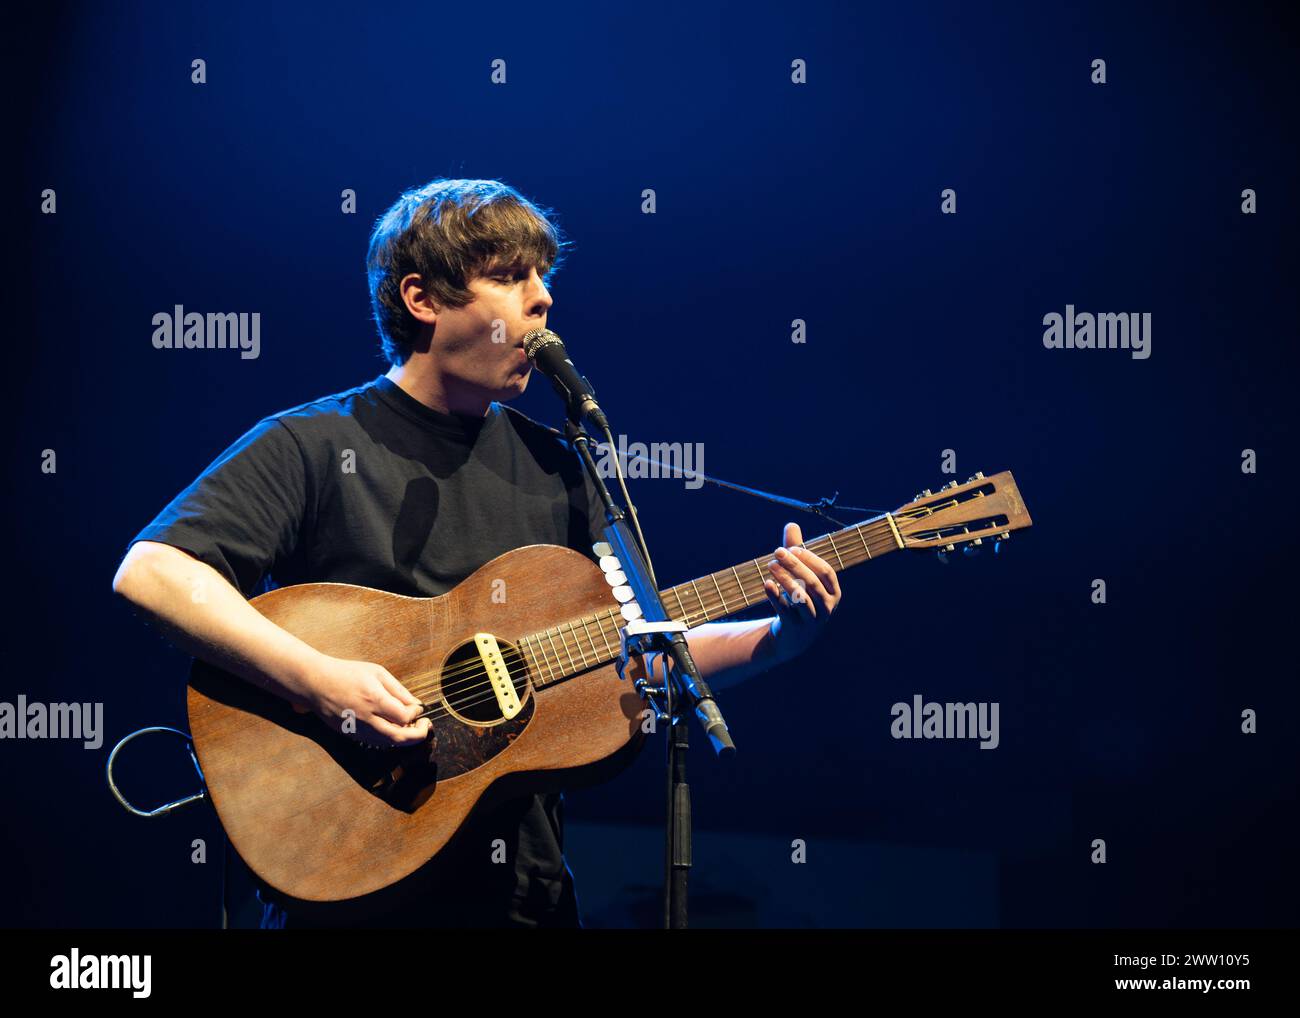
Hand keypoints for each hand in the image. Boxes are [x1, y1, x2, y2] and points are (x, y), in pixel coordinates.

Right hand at [306, 655, 431, 747]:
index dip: (416, 714)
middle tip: (425, 726)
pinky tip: (393, 727)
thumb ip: (399, 690)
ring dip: (404, 738)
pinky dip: (389, 738)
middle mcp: (366, 718)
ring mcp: (357, 729)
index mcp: (374, 699)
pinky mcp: (350, 735)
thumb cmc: (347, 673)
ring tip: (410, 726)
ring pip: (388, 743)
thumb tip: (416, 705)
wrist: (316, 683)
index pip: (404, 716)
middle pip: (399, 737)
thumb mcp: (377, 673)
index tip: (418, 708)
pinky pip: (375, 742)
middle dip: (418, 735)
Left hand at [761, 522, 841, 661]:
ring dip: (785, 580)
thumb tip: (791, 524)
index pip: (826, 572)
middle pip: (813, 583)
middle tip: (777, 551)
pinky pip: (786, 612)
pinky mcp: (796, 629)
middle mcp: (827, 607)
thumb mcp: (800, 575)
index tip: (792, 548)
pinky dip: (776, 597)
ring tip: (770, 565)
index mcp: (833, 592)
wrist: (793, 637)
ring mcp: (813, 620)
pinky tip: (767, 584)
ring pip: (801, 598)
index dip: (810, 559)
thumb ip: (796, 551)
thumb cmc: (799, 598)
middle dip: (795, 566)